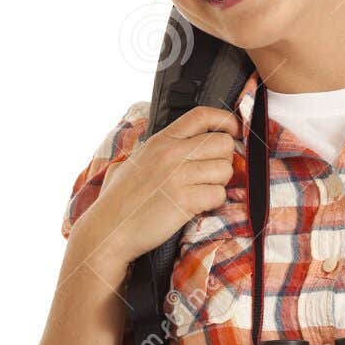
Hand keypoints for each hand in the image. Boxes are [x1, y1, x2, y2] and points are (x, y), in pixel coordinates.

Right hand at [72, 103, 240, 276]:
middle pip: (223, 143)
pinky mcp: (184, 200)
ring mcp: (178, 176)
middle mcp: (171, 153)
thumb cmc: (120, 200)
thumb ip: (158, 149)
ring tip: (201, 192)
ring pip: (225, 170)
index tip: (234, 131)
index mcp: (160, 140)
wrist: (109, 229)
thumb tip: (180, 143)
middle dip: (225, 160)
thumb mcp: (135, 161)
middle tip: (212, 174)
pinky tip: (198, 206)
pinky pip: (218, 195)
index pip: (201, 116)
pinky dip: (213, 203)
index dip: (225, 120)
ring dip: (219, 184)